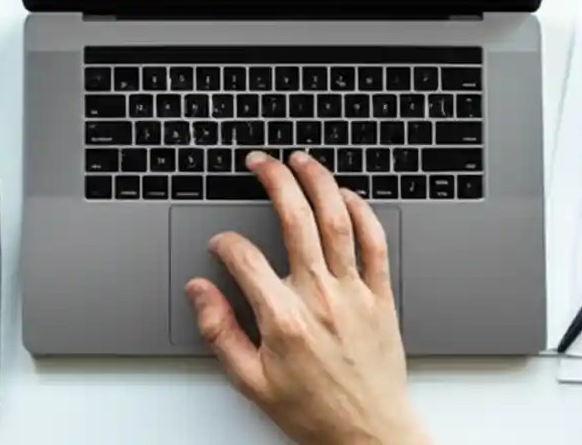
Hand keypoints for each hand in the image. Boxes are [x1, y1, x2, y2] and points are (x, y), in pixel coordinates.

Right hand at [186, 151, 430, 444]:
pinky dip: (361, 212)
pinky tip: (346, 196)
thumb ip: (219, 332)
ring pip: (337, 220)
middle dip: (273, 180)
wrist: (368, 432)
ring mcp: (354, 293)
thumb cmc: (313, 412)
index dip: (225, 244)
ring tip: (302, 162)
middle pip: (294, 220)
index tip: (221, 244)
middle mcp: (319, 298)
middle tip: (260, 162)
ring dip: (318, 182)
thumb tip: (200, 291)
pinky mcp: (381, 296)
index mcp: (283, 319)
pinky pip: (375, 242)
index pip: (244, 258)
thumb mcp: (250, 382)